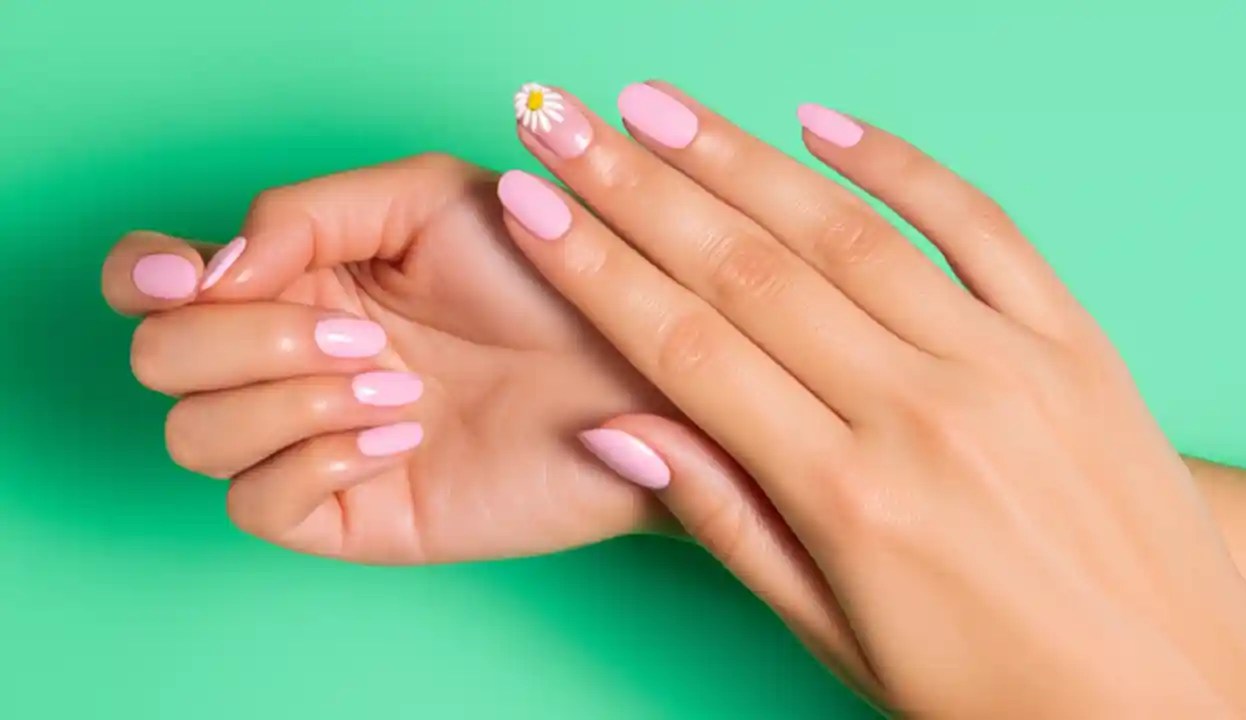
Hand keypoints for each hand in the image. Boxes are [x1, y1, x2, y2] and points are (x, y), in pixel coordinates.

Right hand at [102, 154, 673, 562]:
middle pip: (160, 361)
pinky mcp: (353, 513)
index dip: (143, 275)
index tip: (189, 276)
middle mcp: (291, 361)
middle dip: (241, 341)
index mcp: (297, 279)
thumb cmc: (552, 278)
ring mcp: (317, 441)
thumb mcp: (430, 198)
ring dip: (286, 399)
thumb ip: (304, 212)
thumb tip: (207, 271)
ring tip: (395, 385)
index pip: (152, 281)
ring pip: (195, 434)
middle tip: (360, 335)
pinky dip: (314, 459)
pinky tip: (399, 435)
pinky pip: (259, 504)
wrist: (637, 375)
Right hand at [498, 82, 1245, 714]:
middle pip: (747, 271)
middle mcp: (923, 411)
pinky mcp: (1074, 342)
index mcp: (851, 496)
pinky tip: (821, 120)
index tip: (533, 203)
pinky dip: (899, 162)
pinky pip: (978, 224)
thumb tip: (619, 434)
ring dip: (736, 158)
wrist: (1181, 704)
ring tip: (654, 107)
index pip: (687, 350)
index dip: (596, 269)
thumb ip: (729, 521)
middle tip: (559, 118)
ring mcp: (1007, 364)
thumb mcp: (840, 637)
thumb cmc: (998, 692)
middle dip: (635, 187)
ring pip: (844, 232)